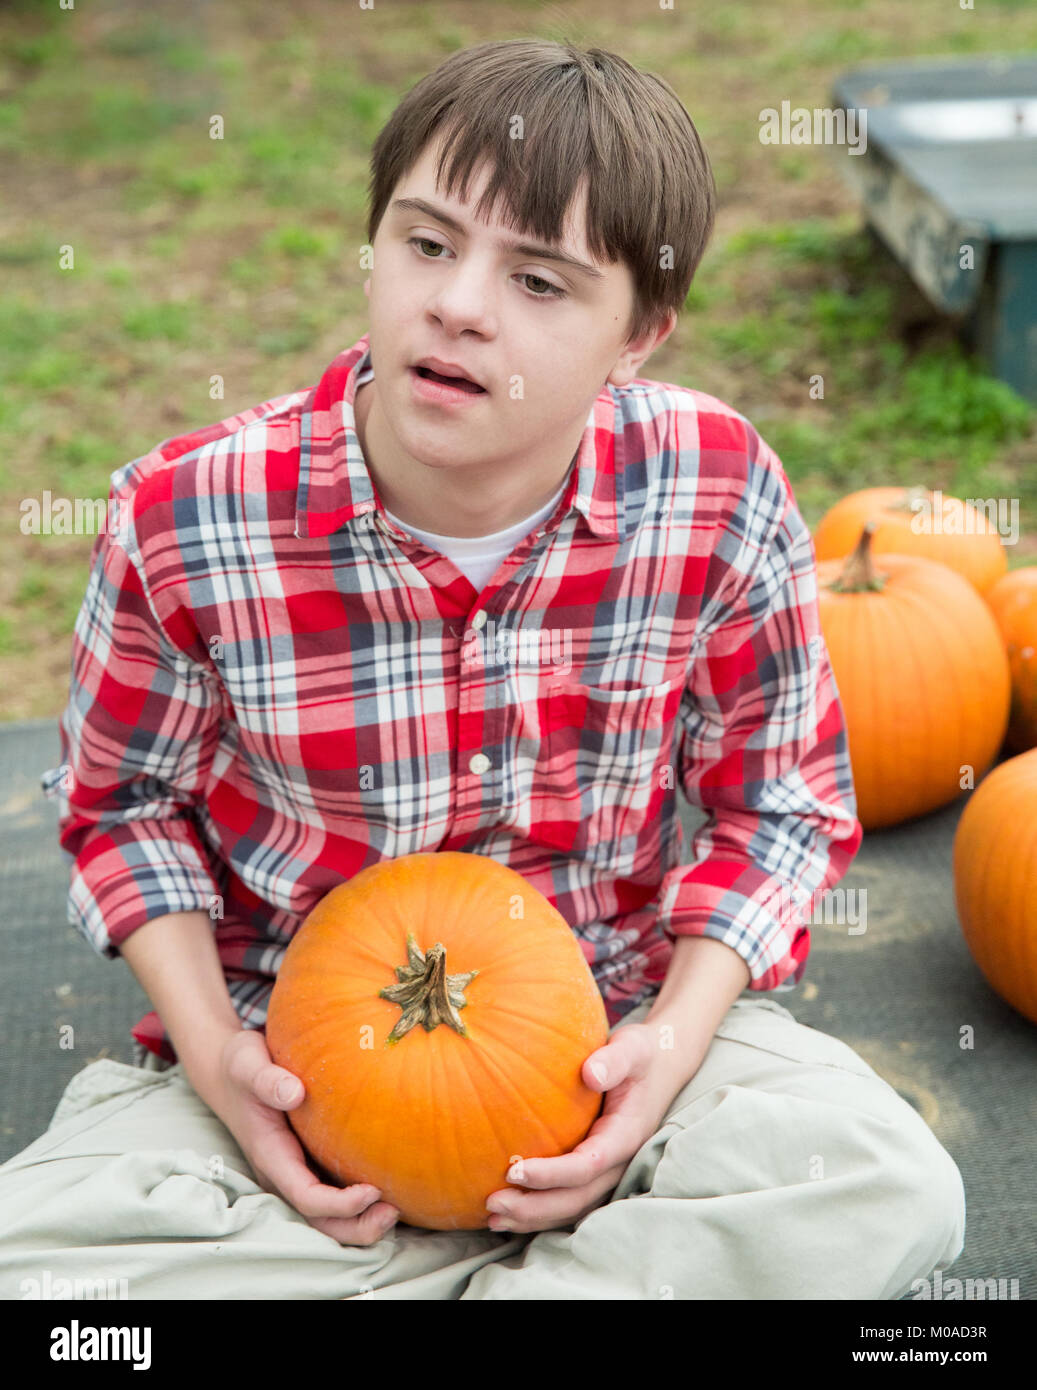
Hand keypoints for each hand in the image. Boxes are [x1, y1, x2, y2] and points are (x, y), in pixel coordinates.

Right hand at [198, 1028, 400, 1245]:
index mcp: (271, 1155)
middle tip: (394, 1211)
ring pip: (326, 1217)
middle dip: (355, 1226)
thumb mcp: (248, 1064)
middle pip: (319, 1221)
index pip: (306, 1196)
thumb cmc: (241, 1066)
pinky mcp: (307, 1163)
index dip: (339, 1203)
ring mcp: (294, 1171)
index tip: (373, 1190)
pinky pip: (332, 1194)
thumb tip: (294, 1093)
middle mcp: (283, 1173)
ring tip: (396, 1209)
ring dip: (360, 1222)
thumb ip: (267, 1080)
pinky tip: (389, 1187)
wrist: (229, 1072)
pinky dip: (359, 1204)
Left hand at [484, 1023, 683, 1233]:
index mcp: (625, 1136)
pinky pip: (568, 1198)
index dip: (552, 1175)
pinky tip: (507, 1209)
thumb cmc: (641, 1055)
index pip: (587, 1166)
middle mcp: (617, 1162)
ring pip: (572, 1207)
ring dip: (533, 1217)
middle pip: (576, 1199)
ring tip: (492, 1217)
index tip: (514, 1170)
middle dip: (535, 1207)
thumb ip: (614, 1060)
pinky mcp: (597, 1171)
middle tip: (492, 1203)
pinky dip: (539, 1209)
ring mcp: (608, 1171)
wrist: (660, 1067)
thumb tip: (589, 1073)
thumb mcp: (633, 1049)